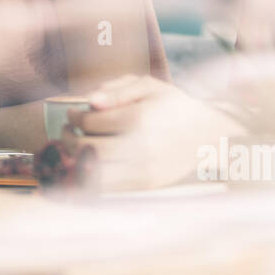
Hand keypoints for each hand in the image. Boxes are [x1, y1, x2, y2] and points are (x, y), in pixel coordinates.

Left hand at [69, 74, 246, 191]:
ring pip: (93, 171)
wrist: (208, 136)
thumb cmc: (175, 107)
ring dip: (76, 159)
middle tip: (67, 130)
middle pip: (87, 147)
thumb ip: (118, 90)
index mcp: (140, 119)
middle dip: (69, 138)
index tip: (73, 113)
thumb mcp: (151, 87)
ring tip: (73, 148)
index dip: (75, 115)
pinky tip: (89, 164)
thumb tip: (90, 100)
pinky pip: (108, 187)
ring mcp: (143, 170)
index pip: (91, 121)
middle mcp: (140, 147)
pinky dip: (91, 177)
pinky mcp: (145, 186)